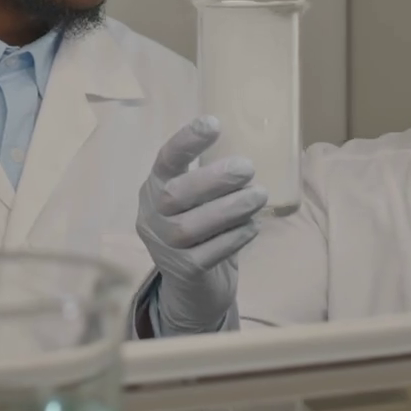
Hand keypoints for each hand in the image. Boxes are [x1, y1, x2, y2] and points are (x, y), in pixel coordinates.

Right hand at [137, 117, 268, 333]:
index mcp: (155, 187)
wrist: (193, 287)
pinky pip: (209, 252)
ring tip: (259, 196)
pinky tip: (252, 226)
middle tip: (248, 168)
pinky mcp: (184, 271)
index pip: (165, 160)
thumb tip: (251, 145)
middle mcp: (151, 215)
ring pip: (190, 226)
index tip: (214, 123)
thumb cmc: (201, 228)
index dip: (186, 141)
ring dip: (230, 208)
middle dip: (213, 179)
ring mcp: (164, 246)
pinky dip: (235, 237)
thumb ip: (212, 177)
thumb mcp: (197, 199)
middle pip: (173, 194)